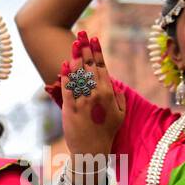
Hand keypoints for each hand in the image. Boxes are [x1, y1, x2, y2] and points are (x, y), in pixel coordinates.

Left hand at [60, 32, 124, 156]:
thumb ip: (119, 97)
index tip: (94, 39)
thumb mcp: (120, 114)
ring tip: (73, 43)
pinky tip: (64, 64)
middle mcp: (96, 95)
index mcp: (109, 94)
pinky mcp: (69, 108)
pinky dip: (66, 76)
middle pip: (89, 67)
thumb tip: (115, 85)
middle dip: (85, 49)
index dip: (97, 52)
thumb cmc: (107, 133)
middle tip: (81, 34)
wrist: (91, 150)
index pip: (102, 67)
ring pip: (78, 75)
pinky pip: (67, 89)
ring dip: (75, 57)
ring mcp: (82, 101)